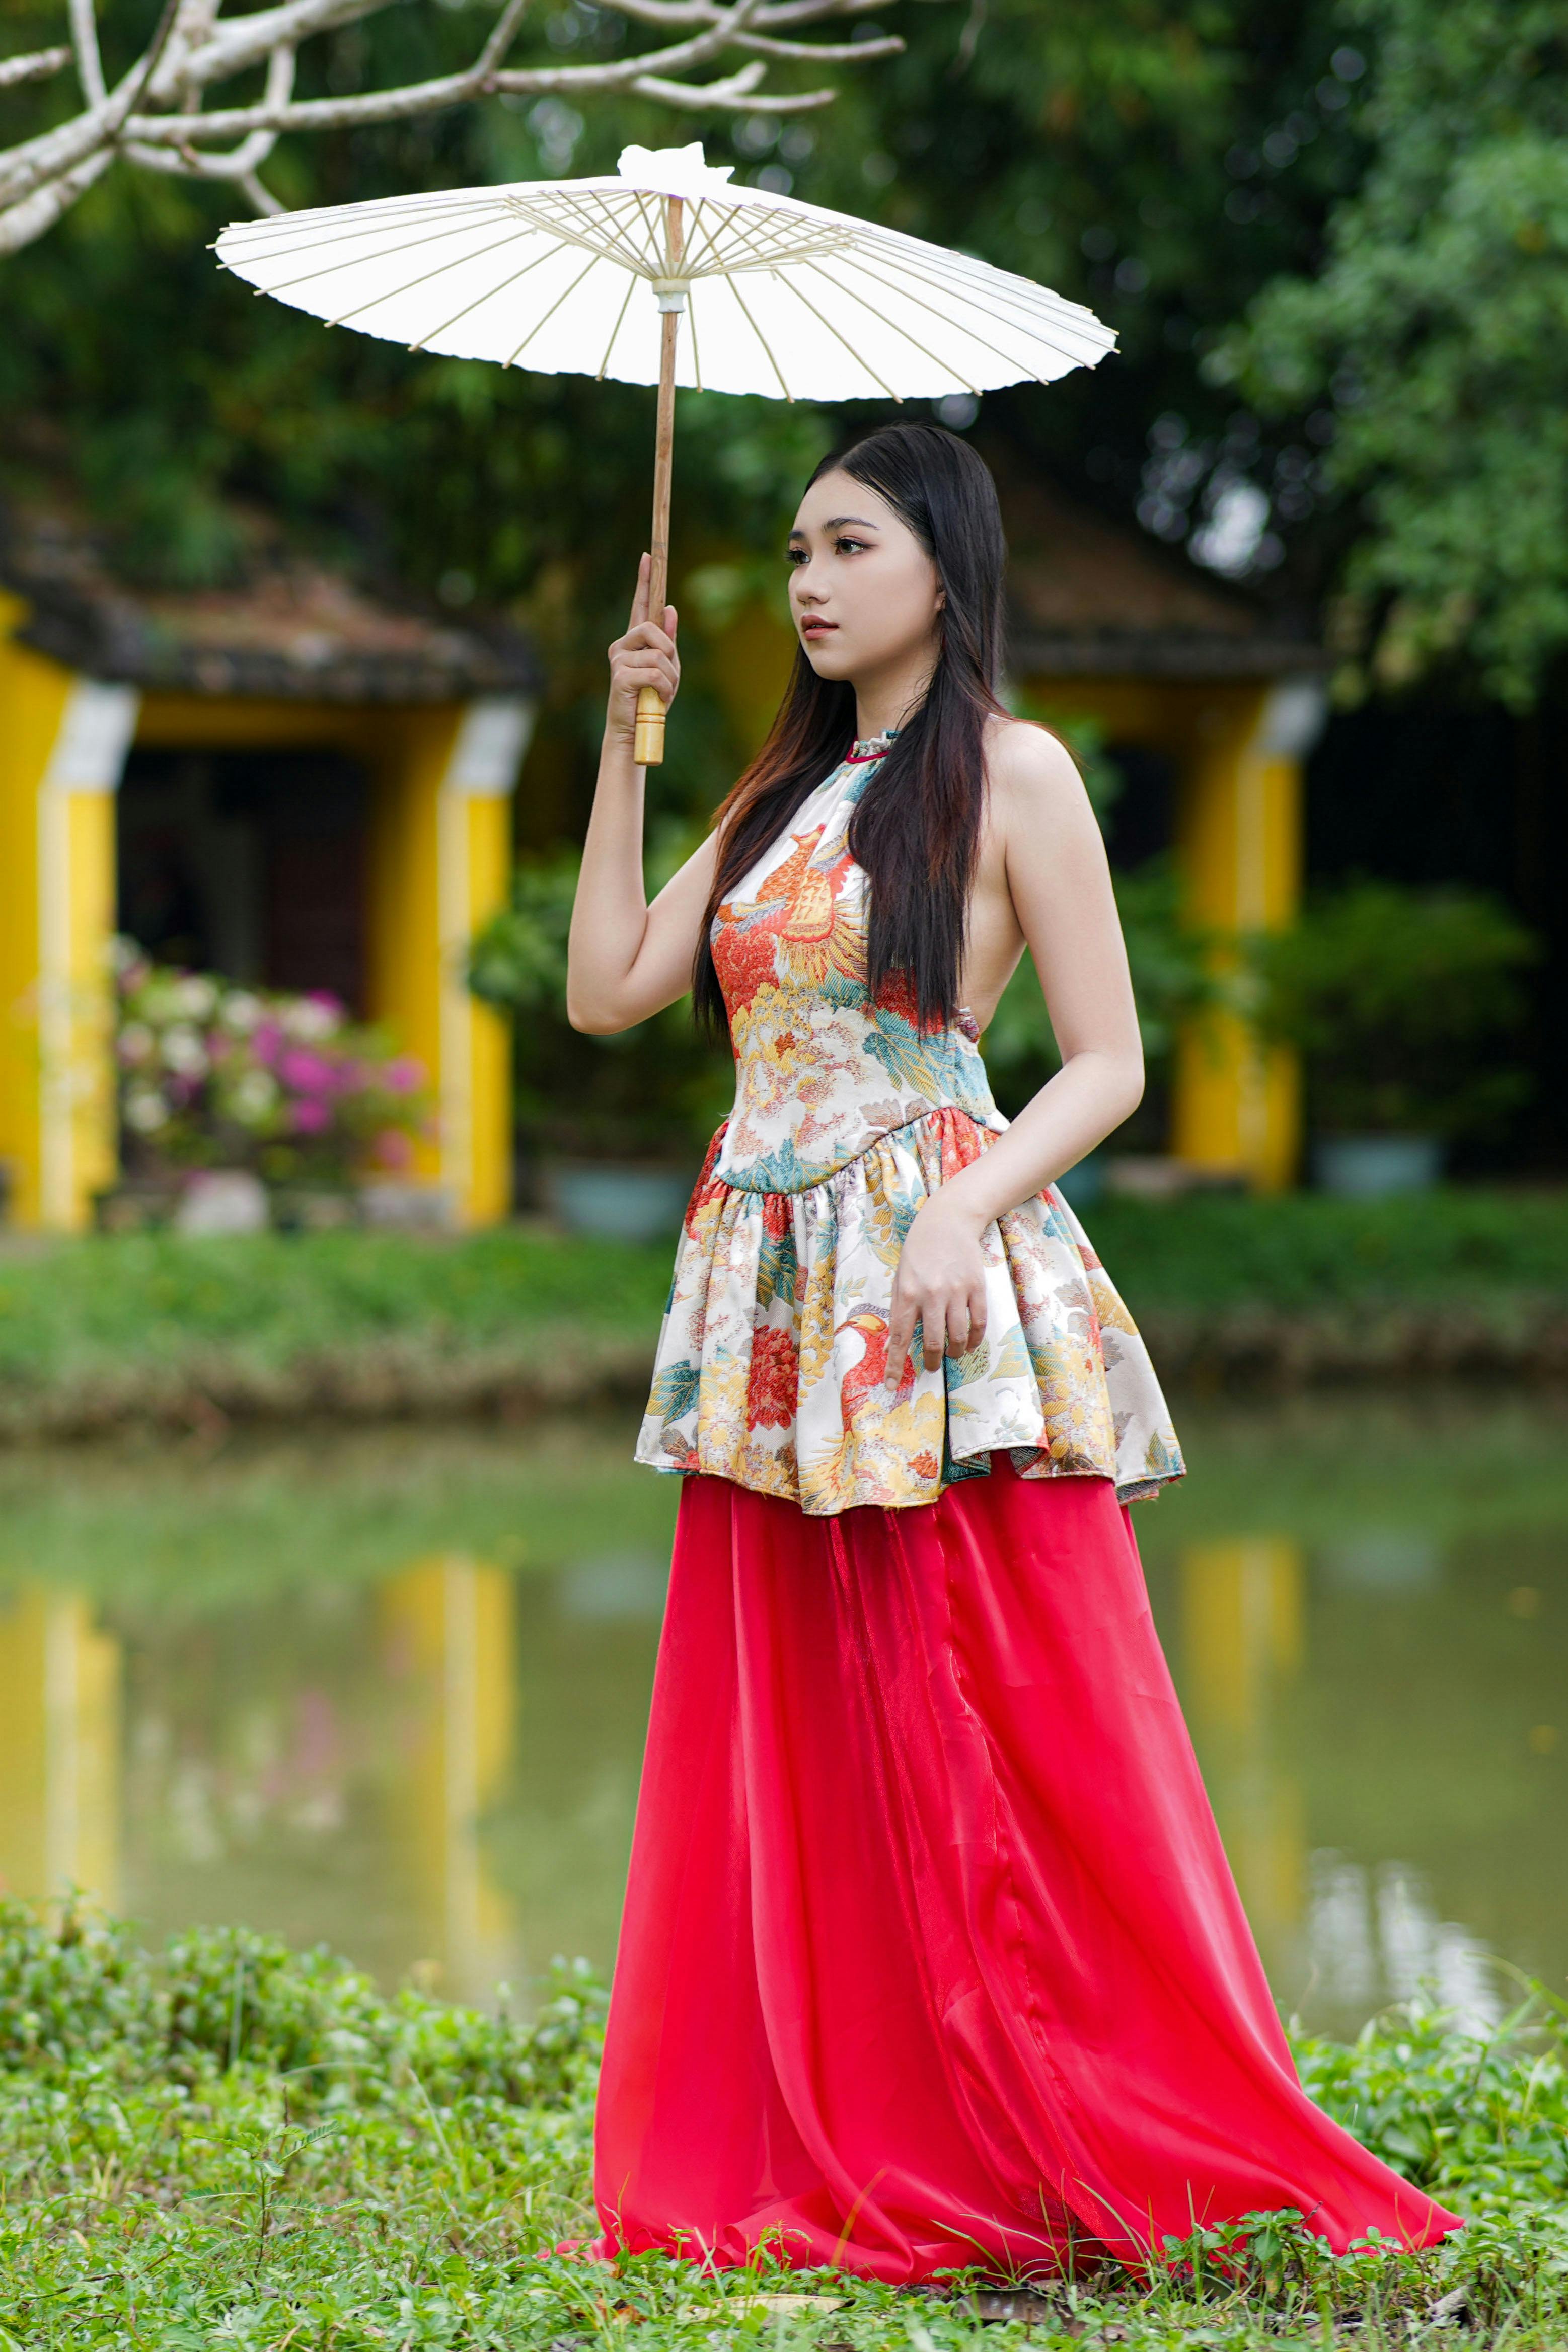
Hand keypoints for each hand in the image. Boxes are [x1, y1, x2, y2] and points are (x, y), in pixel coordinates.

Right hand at [607, 553, 678, 745]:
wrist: (634, 731)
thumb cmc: (651, 701)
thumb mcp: (667, 669)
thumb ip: (668, 641)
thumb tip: (669, 609)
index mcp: (634, 641)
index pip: (640, 605)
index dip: (644, 581)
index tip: (647, 556)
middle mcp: (622, 646)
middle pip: (654, 631)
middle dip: (669, 654)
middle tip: (666, 678)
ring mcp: (618, 660)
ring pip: (659, 655)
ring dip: (669, 678)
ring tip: (660, 694)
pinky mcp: (619, 676)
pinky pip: (655, 672)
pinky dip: (664, 688)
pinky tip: (656, 699)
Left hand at [886, 1193, 988, 1387]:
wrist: (947, 1222)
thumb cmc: (918, 1252)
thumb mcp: (900, 1277)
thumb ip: (900, 1308)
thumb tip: (896, 1342)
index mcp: (907, 1293)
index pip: (899, 1337)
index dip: (895, 1365)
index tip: (892, 1386)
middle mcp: (931, 1294)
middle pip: (932, 1342)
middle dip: (931, 1362)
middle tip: (931, 1367)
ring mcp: (957, 1291)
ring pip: (958, 1336)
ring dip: (955, 1352)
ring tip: (952, 1353)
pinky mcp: (977, 1288)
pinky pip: (978, 1323)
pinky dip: (974, 1339)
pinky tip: (969, 1342)